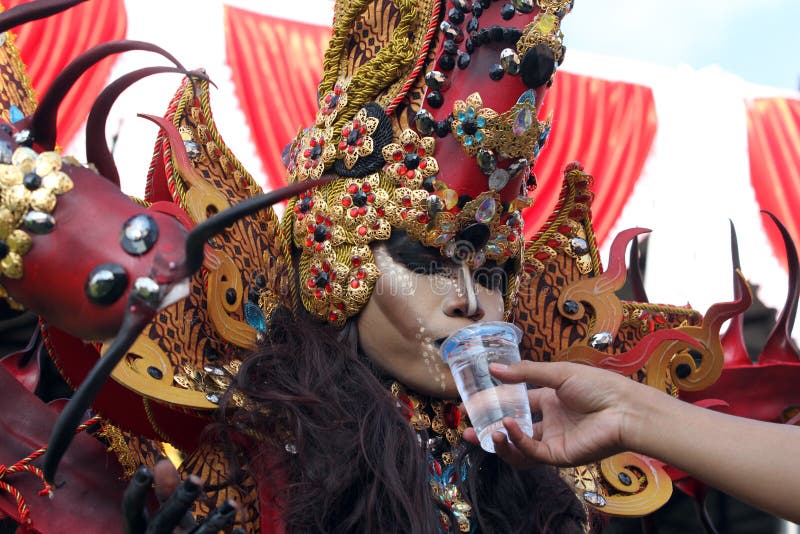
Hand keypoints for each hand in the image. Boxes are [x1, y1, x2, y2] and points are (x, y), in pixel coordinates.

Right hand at [123, 459, 240, 533]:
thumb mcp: (168, 521)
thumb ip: (166, 493)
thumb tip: (161, 461)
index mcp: (139, 532)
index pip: (131, 510)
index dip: (137, 491)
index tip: (146, 468)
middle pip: (162, 523)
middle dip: (178, 501)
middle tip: (196, 478)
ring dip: (213, 521)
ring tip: (233, 504)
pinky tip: (241, 529)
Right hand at [463, 361, 638, 468]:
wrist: (624, 409)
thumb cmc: (598, 386)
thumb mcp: (557, 373)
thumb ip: (524, 373)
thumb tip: (492, 368)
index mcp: (550, 401)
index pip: (517, 403)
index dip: (496, 403)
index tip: (473, 402)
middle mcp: (549, 422)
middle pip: (513, 429)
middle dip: (489, 429)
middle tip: (467, 427)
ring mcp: (554, 440)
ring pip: (518, 446)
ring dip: (499, 441)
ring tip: (482, 433)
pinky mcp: (559, 455)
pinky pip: (532, 452)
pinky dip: (517, 441)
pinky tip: (507, 426)